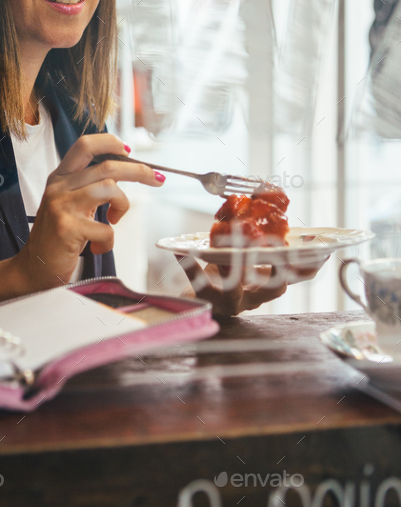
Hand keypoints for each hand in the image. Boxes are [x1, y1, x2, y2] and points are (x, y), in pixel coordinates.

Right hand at [14, 134, 163, 288]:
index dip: (109, 142)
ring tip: (115, 219)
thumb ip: (88, 186)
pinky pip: (106, 229)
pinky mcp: (67, 229)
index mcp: (59, 177)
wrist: (34, 268)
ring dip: (123, 205)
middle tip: (157, 179)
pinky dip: (109, 241)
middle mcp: (59, 187)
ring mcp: (62, 206)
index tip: (129, 150)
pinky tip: (98, 247)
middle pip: (107, 166)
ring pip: (110, 189)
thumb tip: (124, 173)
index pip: (85, 145)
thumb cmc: (58, 237)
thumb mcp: (69, 203)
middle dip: (139, 171)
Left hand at [176, 255, 328, 319]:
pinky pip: (198, 284)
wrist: (194, 303)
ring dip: (234, 269)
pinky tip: (183, 252)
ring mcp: (230, 302)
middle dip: (278, 268)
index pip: (296, 277)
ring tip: (227, 253)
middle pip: (274, 289)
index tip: (324, 252)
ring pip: (235, 290)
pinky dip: (190, 266)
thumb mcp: (245, 260)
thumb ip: (258, 240)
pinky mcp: (206, 301)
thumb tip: (266, 202)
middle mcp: (253, 297)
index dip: (312, 266)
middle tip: (278, 252)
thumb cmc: (224, 275)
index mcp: (267, 285)